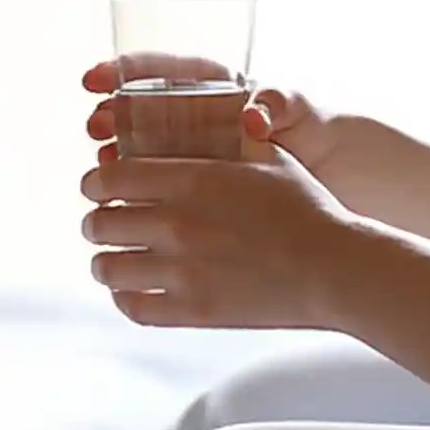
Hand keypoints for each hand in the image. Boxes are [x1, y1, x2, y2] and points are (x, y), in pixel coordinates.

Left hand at [80, 146, 356, 329]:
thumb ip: (223, 139)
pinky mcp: (192, 310)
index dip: (94, 182)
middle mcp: (176, 223)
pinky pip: (132, 306)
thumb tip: (202, 119)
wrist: (334, 265)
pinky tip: (132, 290)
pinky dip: (124, 297)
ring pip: (107, 267)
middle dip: (96, 220)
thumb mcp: (265, 157)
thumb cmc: (307, 208)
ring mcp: (181, 270)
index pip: (109, 177)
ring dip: (104, 261)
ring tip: (111, 259)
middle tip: (103, 222)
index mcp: (190, 179)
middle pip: (100, 222)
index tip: (96, 186)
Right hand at [82, 55, 337, 168]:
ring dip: (116, 151)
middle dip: (110, 114)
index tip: (94, 79)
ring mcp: (194, 149)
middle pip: (139, 107)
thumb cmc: (314, 128)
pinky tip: (121, 199)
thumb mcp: (297, 108)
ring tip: (103, 161)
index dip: (121, 70)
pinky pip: (159, 182)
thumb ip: (275, 103)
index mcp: (214, 84)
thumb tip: (251, 115)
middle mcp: (196, 114)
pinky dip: (137, 189)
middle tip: (95, 126)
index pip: (159, 68)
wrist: (335, 172)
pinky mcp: (197, 183)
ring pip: (142, 146)